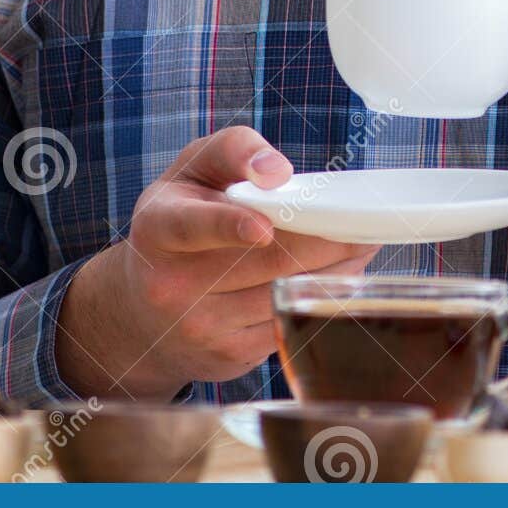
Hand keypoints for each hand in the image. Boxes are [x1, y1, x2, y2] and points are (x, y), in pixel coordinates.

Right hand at [55, 126, 378, 399]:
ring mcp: (201, 328)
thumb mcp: (192, 169)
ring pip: (286, 293)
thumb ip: (234, 150)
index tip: (264, 228)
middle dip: (326, 240)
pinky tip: (341, 276)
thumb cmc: (181, 217)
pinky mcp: (228, 358)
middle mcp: (172, 286)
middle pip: (267, 261)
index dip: (231, 227)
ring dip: (336, 270)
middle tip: (366, 224)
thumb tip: (278, 172)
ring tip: (363, 245)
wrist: (141, 309)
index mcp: (160, 229)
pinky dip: (322, 297)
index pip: (195, 227)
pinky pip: (288, 322)